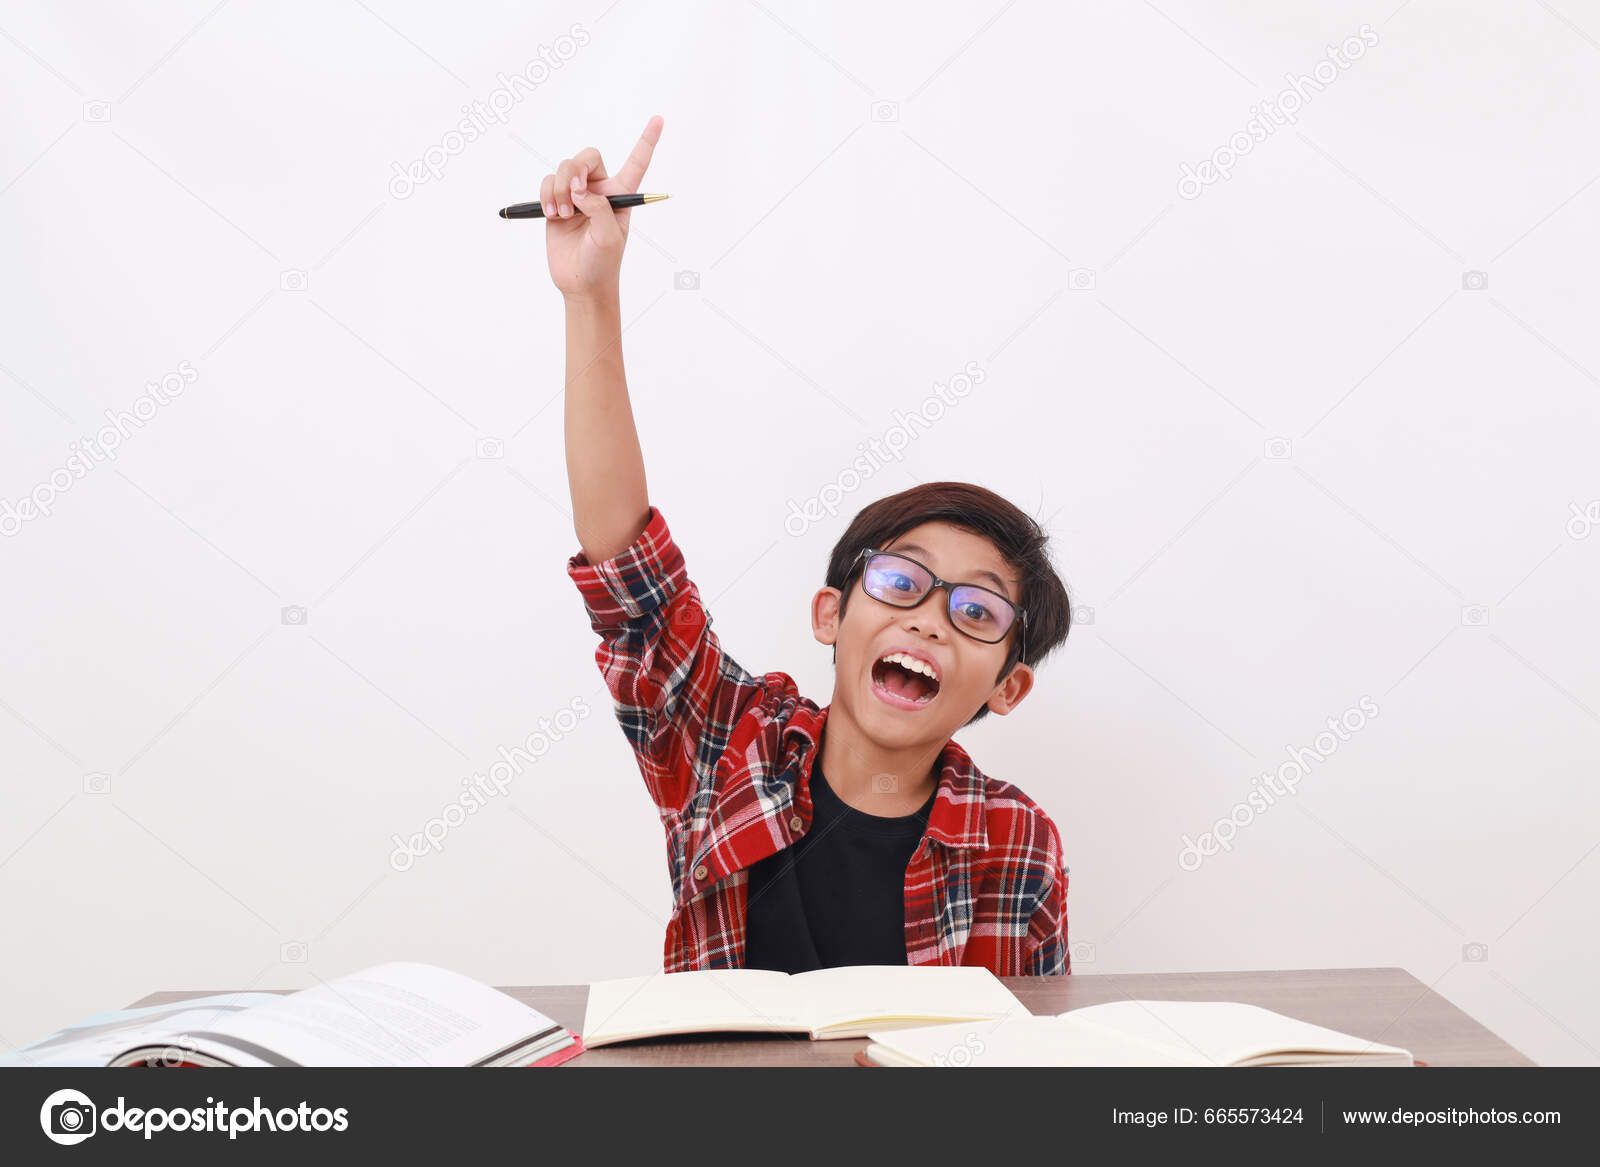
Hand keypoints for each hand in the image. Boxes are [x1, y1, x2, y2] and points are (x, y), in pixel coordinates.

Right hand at [542, 116, 663, 301]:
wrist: (580, 283)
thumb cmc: (603, 263)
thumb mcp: (610, 236)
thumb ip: (599, 208)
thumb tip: (578, 191)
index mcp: (622, 196)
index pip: (637, 162)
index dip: (647, 140)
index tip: (659, 119)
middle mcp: (600, 191)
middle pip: (587, 157)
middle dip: (576, 169)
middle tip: (574, 191)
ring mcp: (576, 196)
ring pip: (564, 169)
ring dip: (559, 188)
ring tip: (563, 214)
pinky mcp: (556, 203)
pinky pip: (547, 183)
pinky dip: (547, 194)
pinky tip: (552, 213)